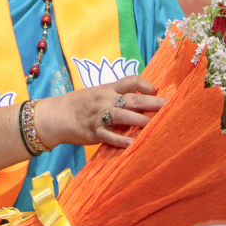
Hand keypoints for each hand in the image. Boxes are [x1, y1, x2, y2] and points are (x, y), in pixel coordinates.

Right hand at [37, 75, 163, 149]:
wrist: (56, 115)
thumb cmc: (80, 104)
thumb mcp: (98, 93)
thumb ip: (117, 95)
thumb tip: (140, 99)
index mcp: (108, 88)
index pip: (131, 80)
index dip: (146, 84)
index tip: (156, 91)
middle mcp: (105, 100)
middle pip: (133, 99)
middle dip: (153, 103)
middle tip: (169, 107)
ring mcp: (99, 116)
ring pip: (123, 116)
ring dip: (140, 121)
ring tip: (155, 126)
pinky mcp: (93, 132)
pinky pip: (109, 136)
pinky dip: (122, 140)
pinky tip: (134, 144)